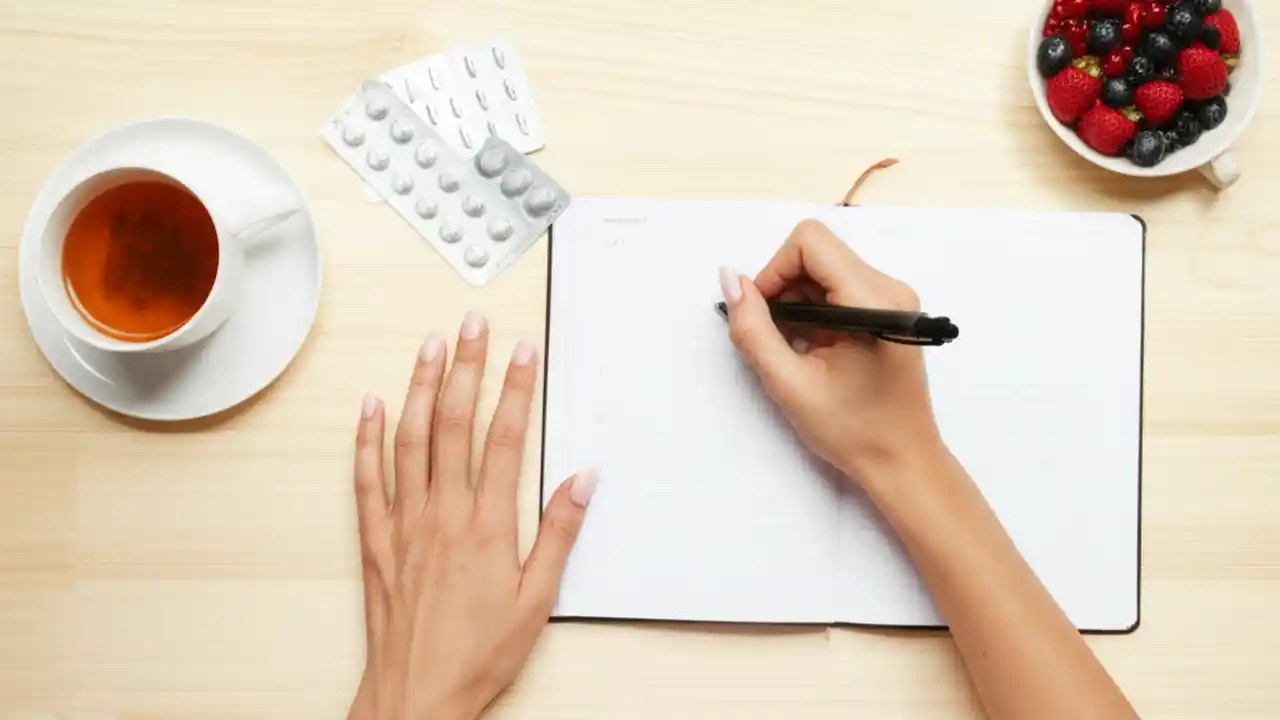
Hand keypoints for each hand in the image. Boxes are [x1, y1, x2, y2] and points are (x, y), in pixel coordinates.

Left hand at [348, 312, 596, 719]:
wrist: (416, 696)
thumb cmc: (477, 655)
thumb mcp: (537, 600)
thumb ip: (559, 534)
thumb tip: (582, 481)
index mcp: (486, 526)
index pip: (503, 438)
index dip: (515, 388)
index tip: (523, 352)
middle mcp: (442, 515)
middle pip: (454, 423)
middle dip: (466, 368)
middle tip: (473, 327)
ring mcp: (404, 524)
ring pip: (410, 439)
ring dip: (421, 388)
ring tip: (430, 347)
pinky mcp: (377, 541)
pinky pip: (367, 478)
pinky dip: (368, 439)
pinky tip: (373, 407)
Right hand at [719, 220, 944, 487]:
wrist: (903, 461)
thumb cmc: (852, 431)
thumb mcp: (790, 384)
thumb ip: (753, 329)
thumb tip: (729, 278)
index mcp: (873, 301)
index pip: (810, 242)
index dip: (775, 271)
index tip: (764, 316)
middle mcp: (889, 288)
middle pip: (816, 253)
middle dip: (783, 289)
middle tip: (777, 340)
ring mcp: (892, 298)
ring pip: (823, 269)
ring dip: (797, 302)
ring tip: (798, 350)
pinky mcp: (887, 311)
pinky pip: (838, 287)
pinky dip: (814, 311)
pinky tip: (815, 349)